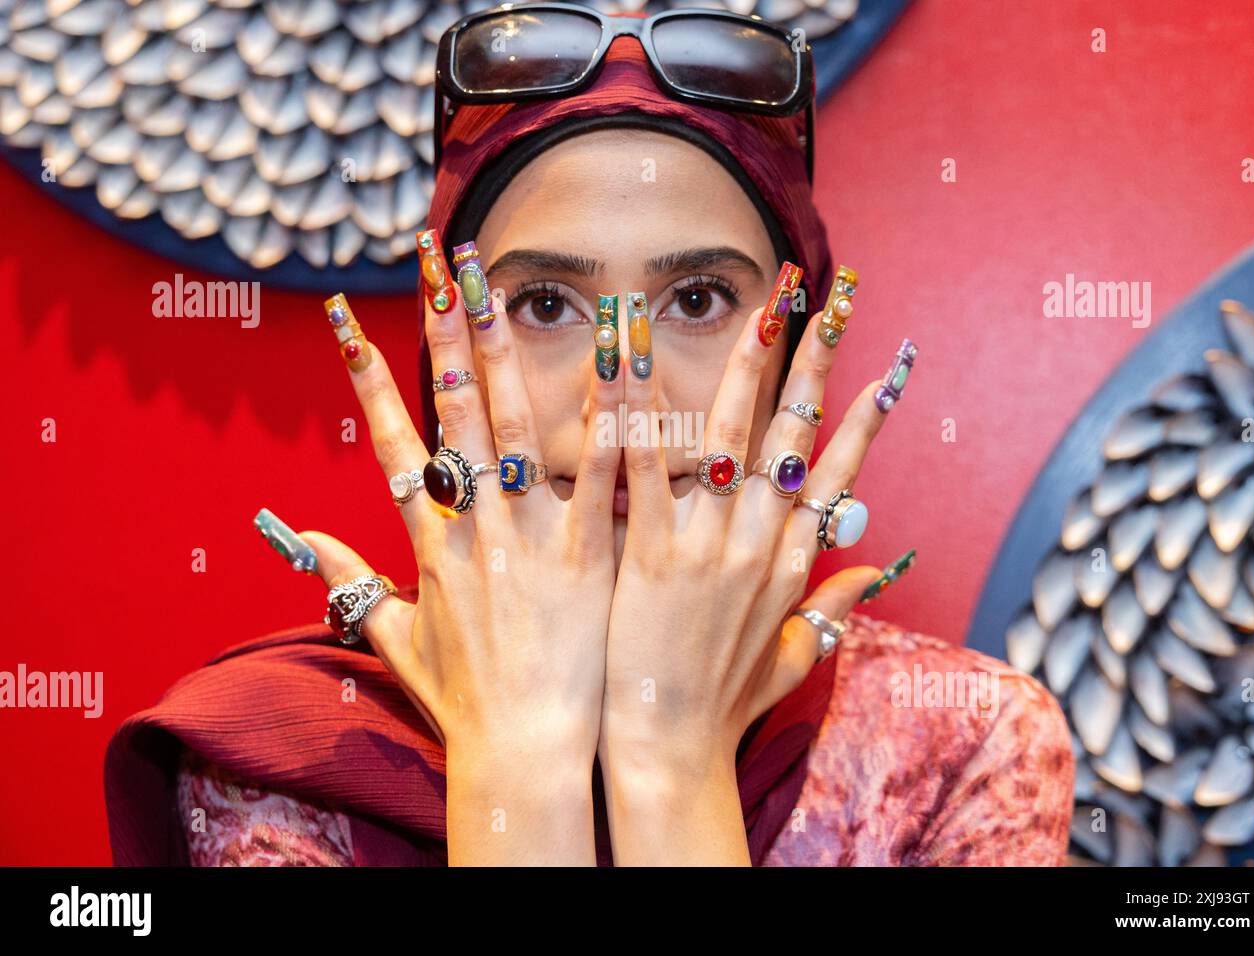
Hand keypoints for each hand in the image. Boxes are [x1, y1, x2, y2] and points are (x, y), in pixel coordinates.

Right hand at [291, 271, 620, 863]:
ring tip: (506, 285)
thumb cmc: (466, 701)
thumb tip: (302, 543)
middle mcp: (472, 525)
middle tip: (441, 263)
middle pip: (453, 411)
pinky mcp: (587, 556)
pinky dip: (607, 416)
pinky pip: (598, 474)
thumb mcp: (395, 638)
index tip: (349, 319)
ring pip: (516, 425)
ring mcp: (528, 536)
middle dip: (445, 331)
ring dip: (510, 351)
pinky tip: (616, 361)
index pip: (391, 442)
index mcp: (429, 540)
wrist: (523, 754)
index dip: (368, 377)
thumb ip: (352, 581)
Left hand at [598, 293, 899, 863]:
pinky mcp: (650, 551)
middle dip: (815, 358)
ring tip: (755, 302)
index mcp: (795, 559)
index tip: (888, 359)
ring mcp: (711, 542)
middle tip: (826, 295)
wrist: (669, 749)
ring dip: (744, 360)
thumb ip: (836, 607)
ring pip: (733, 432)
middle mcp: (763, 539)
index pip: (841, 469)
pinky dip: (641, 408)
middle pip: (796, 432)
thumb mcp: (794, 654)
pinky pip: (648, 465)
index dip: (866, 412)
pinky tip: (635, 355)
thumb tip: (880, 572)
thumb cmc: (723, 702)